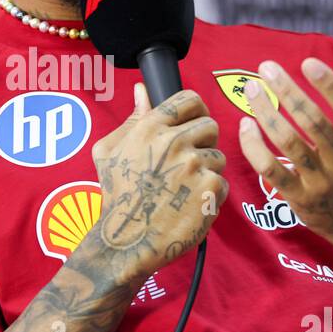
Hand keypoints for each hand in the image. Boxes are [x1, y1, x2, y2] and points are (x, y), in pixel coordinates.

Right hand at [76, 83, 228, 284]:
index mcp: (150, 127)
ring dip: (206, 171)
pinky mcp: (210, 189)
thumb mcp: (110, 151)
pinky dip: (210, 195)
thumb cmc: (117, 196)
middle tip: (187, 165)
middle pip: (210, 126)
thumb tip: (142, 90)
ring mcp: (194, 165)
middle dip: (203, 143)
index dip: (196, 111)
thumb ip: (132, 118)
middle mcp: (173, 142)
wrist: (126, 241)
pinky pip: (222, 182)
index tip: (194, 124)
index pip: (189, 100)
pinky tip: (191, 205)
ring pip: (218, 156)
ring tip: (185, 189)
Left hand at [236, 46, 332, 264]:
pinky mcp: (299, 200)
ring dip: (268, 114)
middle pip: (315, 124)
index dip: (330, 87)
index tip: (308, 62)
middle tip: (267, 67)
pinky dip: (255, 148)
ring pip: (289, 145)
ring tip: (252, 89)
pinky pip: (272, 171)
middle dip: (289, 92)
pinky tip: (245, 124)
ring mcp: (322, 184)